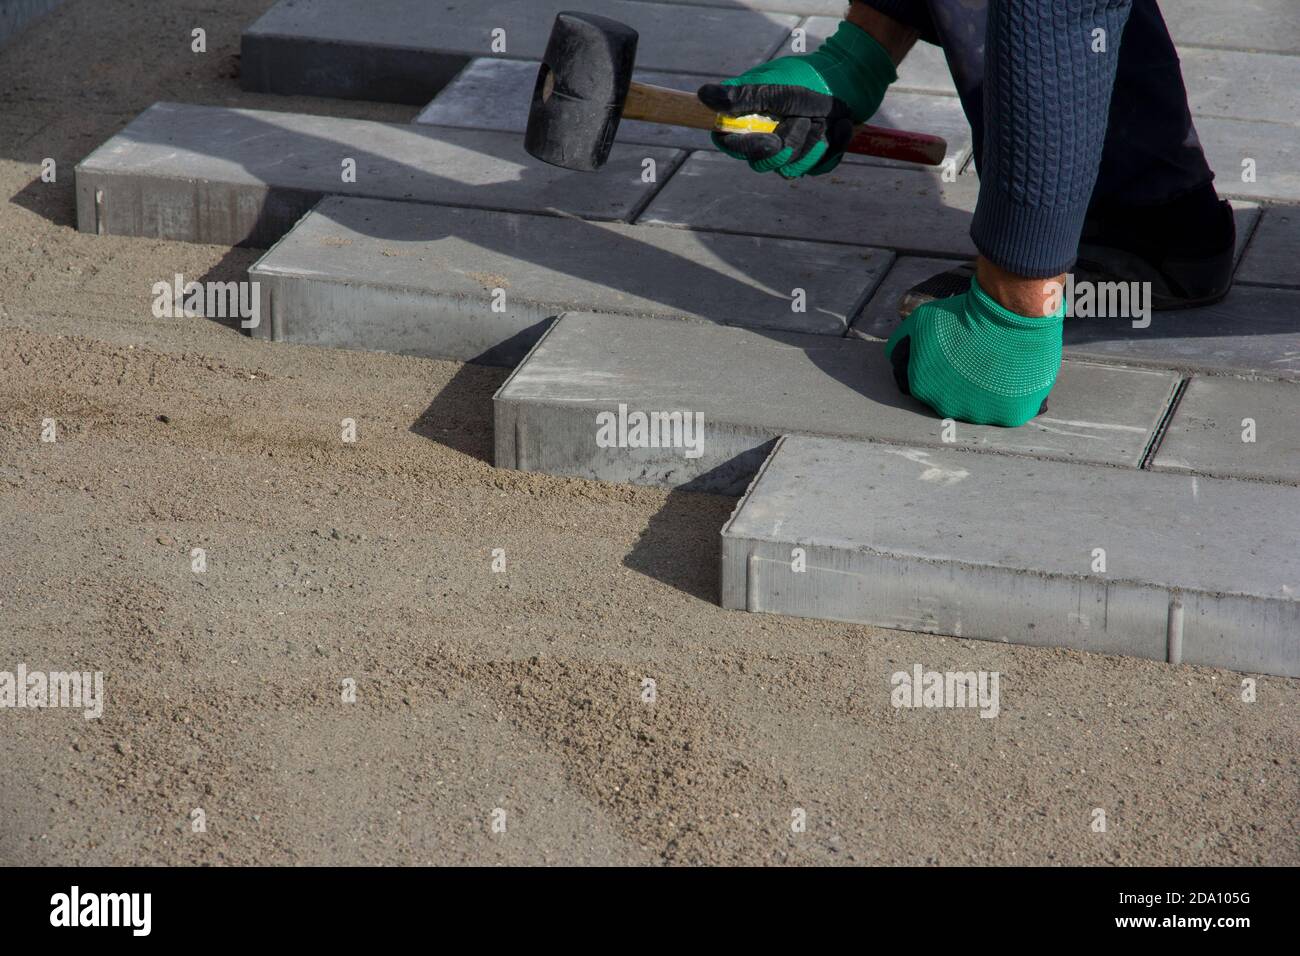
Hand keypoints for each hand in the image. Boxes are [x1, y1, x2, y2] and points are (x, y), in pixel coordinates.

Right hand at [698, 20, 894, 178]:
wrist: (848, 78)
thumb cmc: (808, 80)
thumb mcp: (776, 88)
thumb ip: (743, 97)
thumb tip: (702, 96)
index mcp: (748, 122)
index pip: (730, 145)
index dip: (748, 148)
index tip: (771, 139)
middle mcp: (764, 140)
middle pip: (763, 164)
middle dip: (790, 143)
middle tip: (805, 119)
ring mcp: (789, 154)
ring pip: (793, 169)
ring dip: (813, 141)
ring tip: (822, 116)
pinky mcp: (813, 161)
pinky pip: (820, 168)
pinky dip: (833, 143)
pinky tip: (838, 124)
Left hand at [885, 278, 1064, 427]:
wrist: (1007, 313)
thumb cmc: (963, 314)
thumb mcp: (919, 322)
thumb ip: (902, 344)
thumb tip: (897, 357)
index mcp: (921, 387)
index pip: (924, 386)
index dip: (938, 369)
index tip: (952, 356)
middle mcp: (947, 407)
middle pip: (952, 399)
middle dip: (959, 383)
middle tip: (975, 360)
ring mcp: (978, 414)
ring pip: (980, 407)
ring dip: (985, 393)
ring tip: (996, 366)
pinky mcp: (1008, 415)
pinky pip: (1007, 411)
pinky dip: (1010, 398)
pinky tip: (1013, 377)